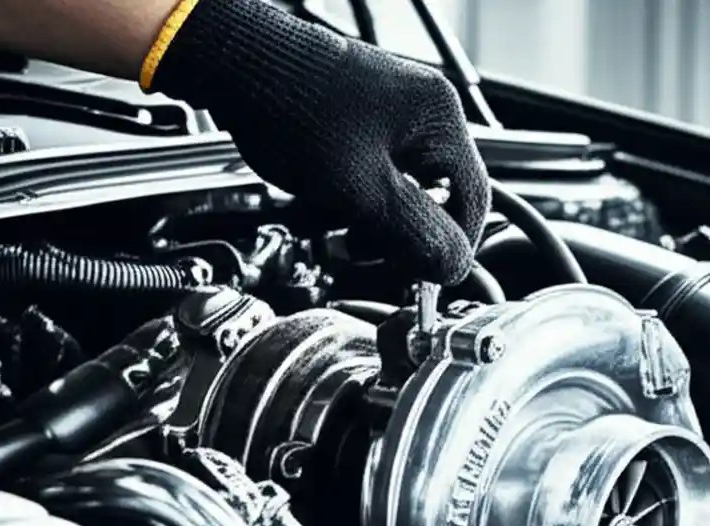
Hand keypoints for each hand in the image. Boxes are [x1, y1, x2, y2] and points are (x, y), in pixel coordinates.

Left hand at [150, 0, 489, 283]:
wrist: (236, 67)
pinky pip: (376, 170)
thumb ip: (416, 234)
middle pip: (438, 195)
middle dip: (407, 233)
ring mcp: (392, 111)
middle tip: (373, 255)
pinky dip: (358, 196)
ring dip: (378, 220)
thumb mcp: (362, 190)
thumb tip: (452, 266)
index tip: (429, 275)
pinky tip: (328, 206)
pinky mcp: (360, 117)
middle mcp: (424, 110)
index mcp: (439, 121)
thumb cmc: (293, 111)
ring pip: (404, 187)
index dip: (453, 246)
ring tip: (344, 232)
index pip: (473, 200)